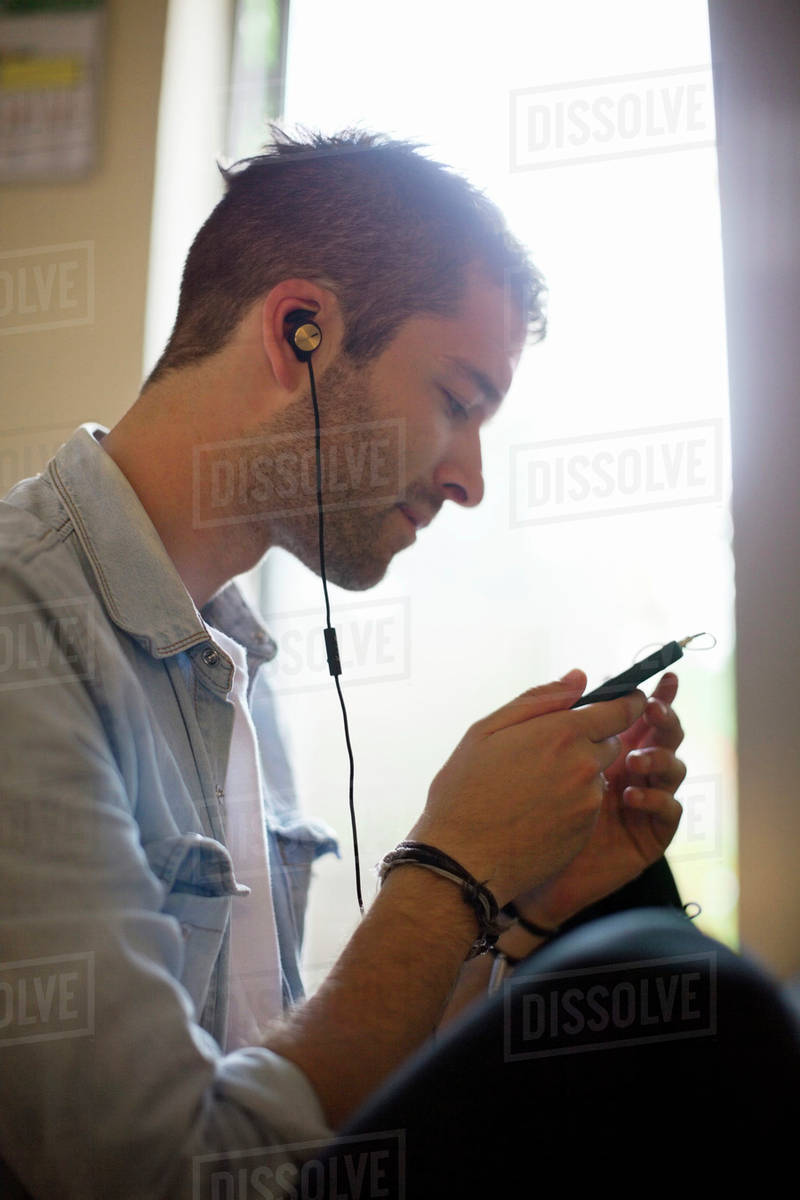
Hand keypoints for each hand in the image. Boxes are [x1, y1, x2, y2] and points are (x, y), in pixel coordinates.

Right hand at [408, 670, 646, 907]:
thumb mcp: (487, 731)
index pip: (621, 709)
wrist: (462, 859)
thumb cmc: (465, 790)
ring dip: (579, 773)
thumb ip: (539, 700)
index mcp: (562, 732)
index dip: (629, 702)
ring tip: (534, 786)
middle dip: (592, 740)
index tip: (630, 700)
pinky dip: (572, 803)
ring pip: (597, 776)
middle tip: (550, 750)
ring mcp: (588, 801)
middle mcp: (585, 765)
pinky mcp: (586, 831)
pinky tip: (537, 810)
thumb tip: (579, 677)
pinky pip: (589, 806)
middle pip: (611, 742)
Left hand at [510, 672, 685, 931]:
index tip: (649, 678)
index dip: (646, 694)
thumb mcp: (518, 747)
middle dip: (664, 716)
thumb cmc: (511, 807)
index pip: (633, 713)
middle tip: (651, 708)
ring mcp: (640, 802)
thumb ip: (546, 708)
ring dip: (660, 756)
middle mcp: (627, 770)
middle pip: (663, 734)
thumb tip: (581, 674)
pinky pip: (669, 811)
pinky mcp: (646, 836)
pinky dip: (657, 797)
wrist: (506, 867)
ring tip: (633, 759)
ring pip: (673, 768)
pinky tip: (630, 794)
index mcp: (601, 747)